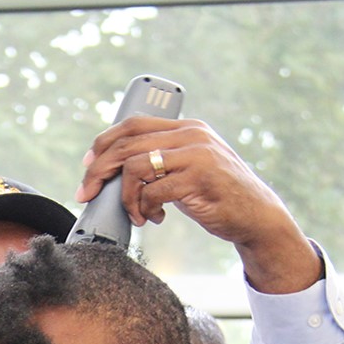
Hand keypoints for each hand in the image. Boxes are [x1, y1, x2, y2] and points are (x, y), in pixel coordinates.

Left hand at [75, 116, 322, 293]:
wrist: (256, 216)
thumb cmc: (215, 195)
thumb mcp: (186, 169)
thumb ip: (159, 160)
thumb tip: (114, 168)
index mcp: (186, 127)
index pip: (132, 124)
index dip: (103, 143)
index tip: (87, 165)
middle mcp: (191, 134)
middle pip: (126, 145)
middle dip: (99, 172)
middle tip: (87, 194)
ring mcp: (196, 154)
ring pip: (135, 167)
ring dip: (126, 197)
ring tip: (137, 214)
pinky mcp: (198, 178)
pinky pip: (152, 191)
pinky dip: (144, 209)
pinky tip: (154, 218)